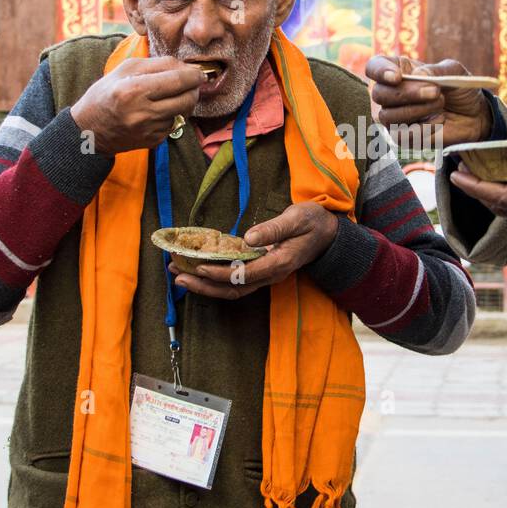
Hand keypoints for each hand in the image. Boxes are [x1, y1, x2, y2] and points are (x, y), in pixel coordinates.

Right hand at [70, 56, 205, 155]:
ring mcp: (149, 129)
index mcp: (133, 90)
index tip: (199, 72)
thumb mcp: (125, 69)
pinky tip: (159, 110)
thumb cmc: (106, 93)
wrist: (89, 130)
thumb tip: (187, 66)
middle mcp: (143, 112)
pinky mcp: (154, 141)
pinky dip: (172, 115)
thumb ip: (158, 64)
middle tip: (191, 82)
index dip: (194, 74)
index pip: (178, 80)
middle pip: (187, 98)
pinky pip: (174, 124)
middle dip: (194, 88)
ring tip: (173, 94)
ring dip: (184, 101)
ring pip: (184, 112)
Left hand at [174, 202, 338, 299]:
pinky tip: (198, 269)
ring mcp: (266, 275)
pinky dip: (215, 279)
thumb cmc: (313, 222)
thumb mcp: (297, 218)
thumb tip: (249, 237)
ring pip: (232, 289)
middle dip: (204, 286)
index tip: (199, 265)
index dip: (220, 273)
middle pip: (233, 289)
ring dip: (205, 285)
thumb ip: (274, 228)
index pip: (244, 274)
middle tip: (178, 276)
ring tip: (180, 275)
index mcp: (279, 263)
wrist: (328, 234)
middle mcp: (271, 274)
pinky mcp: (261, 270)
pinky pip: (235, 281)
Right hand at [365, 55, 493, 150]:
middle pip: (379, 93)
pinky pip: (401, 136)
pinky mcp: (403, 137)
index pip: (374, 67)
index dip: (380, 71)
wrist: (474, 115)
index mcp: (399, 70)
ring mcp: (395, 116)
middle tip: (435, 92)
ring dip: (418, 110)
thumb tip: (416, 76)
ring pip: (388, 116)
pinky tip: (439, 121)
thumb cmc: (459, 89)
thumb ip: (435, 70)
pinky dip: (423, 129)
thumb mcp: (454, 72)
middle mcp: (391, 93)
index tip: (397, 77)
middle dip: (407, 94)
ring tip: (440, 105)